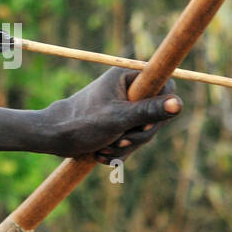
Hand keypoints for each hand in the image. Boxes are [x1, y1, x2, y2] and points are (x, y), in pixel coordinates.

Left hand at [43, 68, 181, 162]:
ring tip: (104, 149)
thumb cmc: (81, 123)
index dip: (161, 107)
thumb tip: (178, 104)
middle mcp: (127, 89)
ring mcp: (122, 107)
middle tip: (120, 142)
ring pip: (144, 131)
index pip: (164, 85)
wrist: (53, 137)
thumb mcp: (119, 119)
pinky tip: (102, 154)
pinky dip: (119, 151)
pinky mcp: (117, 123)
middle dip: (139, 134)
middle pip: (156, 114)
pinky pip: (132, 139)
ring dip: (127, 146)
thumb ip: (149, 111)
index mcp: (127, 77)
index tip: (146, 124)